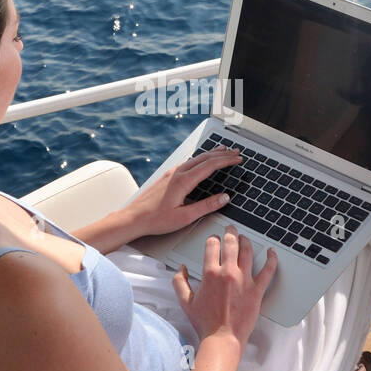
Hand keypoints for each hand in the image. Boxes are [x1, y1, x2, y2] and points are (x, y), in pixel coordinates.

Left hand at [127, 145, 243, 237]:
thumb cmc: (155, 219)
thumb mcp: (184, 217)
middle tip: (236, 152)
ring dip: (211, 154)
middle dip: (222, 153)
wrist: (132, 218)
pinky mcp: (166, 176)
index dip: (227, 161)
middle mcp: (177, 173)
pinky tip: (201, 161)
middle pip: (204, 158)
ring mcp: (171, 173)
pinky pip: (187, 162)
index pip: (210, 165)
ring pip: (195, 158)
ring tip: (222, 151)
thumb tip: (224, 198)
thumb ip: (206, 206)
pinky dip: (200, 159)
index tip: (238, 159)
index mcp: (183, 181)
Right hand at [172, 224, 277, 349]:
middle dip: (230, 233)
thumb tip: (181, 269)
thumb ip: (180, 282)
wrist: (222, 338)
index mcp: (210, 273)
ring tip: (245, 238)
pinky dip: (272, 259)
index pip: (212, 246)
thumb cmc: (205, 322)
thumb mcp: (185, 301)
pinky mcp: (257, 290)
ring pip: (248, 251)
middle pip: (231, 243)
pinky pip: (268, 270)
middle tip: (231, 229)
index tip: (214, 239)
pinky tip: (272, 252)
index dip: (213, 239)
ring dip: (246, 241)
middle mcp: (228, 273)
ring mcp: (245, 280)